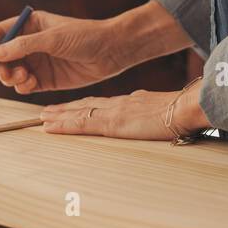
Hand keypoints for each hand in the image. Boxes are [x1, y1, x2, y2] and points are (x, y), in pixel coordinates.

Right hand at [0, 9, 130, 94]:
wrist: (110, 52)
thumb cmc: (85, 36)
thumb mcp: (53, 38)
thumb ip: (24, 45)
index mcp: (31, 25)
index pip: (0, 33)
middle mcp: (30, 43)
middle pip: (1, 56)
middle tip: (7, 73)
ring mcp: (37, 62)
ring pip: (10, 73)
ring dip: (11, 78)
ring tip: (24, 77)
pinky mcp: (45, 79)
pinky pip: (24, 85)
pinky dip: (22, 87)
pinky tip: (31, 84)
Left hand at [38, 83, 209, 140]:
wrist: (185, 107)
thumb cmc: (181, 110)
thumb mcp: (163, 109)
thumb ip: (151, 111)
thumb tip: (148, 114)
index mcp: (130, 101)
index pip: (100, 103)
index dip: (82, 105)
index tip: (70, 107)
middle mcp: (117, 103)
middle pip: (85, 105)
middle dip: (65, 109)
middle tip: (46, 112)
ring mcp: (113, 112)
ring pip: (78, 112)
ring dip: (58, 115)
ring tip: (42, 118)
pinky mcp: (111, 122)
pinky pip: (81, 123)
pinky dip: (63, 124)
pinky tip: (50, 126)